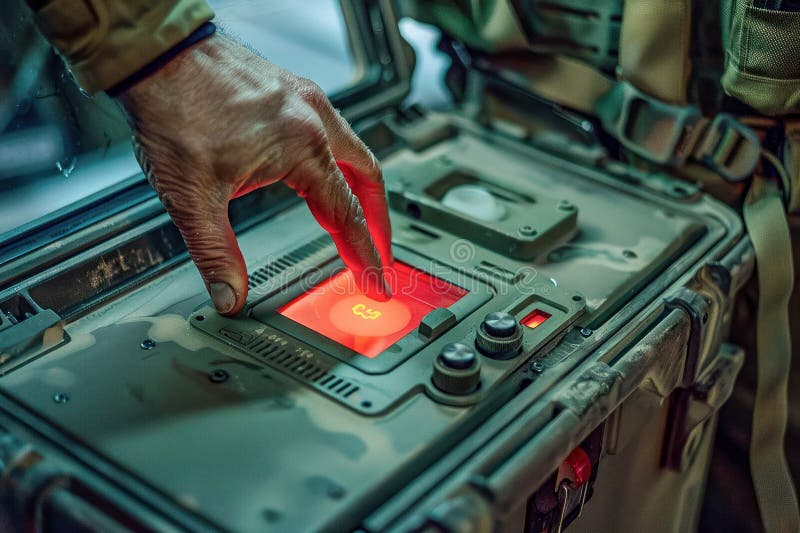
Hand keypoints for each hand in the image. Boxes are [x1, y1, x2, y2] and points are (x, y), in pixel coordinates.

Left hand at [117, 33, 391, 314]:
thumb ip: (215, 252)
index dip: (365, 255)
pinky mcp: (291, 91)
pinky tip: (321, 175)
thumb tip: (229, 295)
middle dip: (377, 222)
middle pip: (367, 179)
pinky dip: (339, 164)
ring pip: (354, 152)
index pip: (347, 214)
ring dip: (360, 190)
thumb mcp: (191, 195)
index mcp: (303, 147)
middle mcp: (313, 120)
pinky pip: (333, 133)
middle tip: (378, 253)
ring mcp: (305, 101)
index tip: (376, 281)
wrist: (156, 54)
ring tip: (358, 220)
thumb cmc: (174, 108)